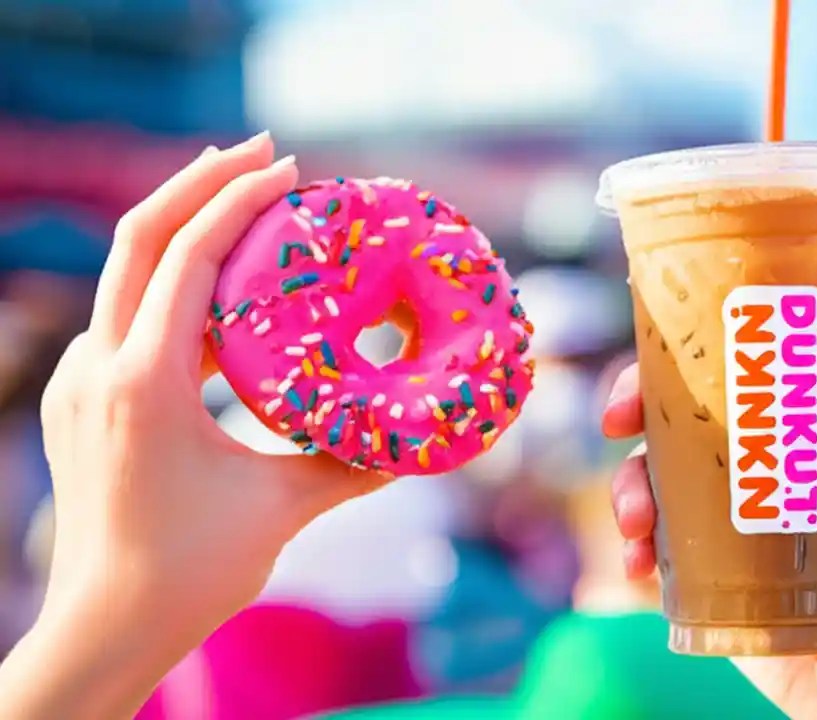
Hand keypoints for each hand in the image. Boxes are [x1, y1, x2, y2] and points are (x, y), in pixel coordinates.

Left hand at [0, 133, 388, 718]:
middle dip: (200, 182)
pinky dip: (173, 284)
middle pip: (139, 238)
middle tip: (264, 150)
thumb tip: (428, 434)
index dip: (239, 203)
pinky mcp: (83, 399)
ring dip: (185, 227)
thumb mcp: (285, 507)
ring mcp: (80, 382)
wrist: (106, 627)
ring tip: (246, 202)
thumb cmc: (192, 572)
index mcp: (144, 383)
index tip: (292, 170)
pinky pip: (127, 316)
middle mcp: (98, 368)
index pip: (186, 258)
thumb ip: (357, 460)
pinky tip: (220, 287)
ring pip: (127, 273)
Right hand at [603, 365, 816, 719]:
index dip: (709, 353)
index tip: (671, 353)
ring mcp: (744, 532)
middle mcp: (779, 479)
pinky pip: (663, 556)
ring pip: (667, 484)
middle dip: (643, 411)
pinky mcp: (720, 588)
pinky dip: (635, 552)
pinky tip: (634, 567)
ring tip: (634, 520)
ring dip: (631, 486)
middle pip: (697, 422)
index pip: (764, 378)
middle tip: (618, 421)